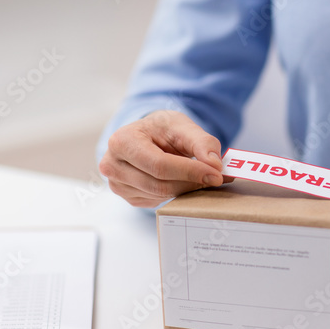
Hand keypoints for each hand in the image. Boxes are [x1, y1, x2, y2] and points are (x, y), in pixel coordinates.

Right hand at [99, 110, 225, 206]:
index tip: (216, 174)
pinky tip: (184, 182)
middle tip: (216, 178)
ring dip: (186, 189)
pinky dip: (176, 194)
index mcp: (122, 141)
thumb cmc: (161, 129)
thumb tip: (215, 166)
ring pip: (160, 196)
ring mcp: (117, 184)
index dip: (190, 172)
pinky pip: (157, 202)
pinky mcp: (128, 197)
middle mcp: (113, 165)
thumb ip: (202, 143)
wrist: (147, 135)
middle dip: (191, 183)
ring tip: (204, 177)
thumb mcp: (182, 126)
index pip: (159, 165)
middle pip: (159, 184)